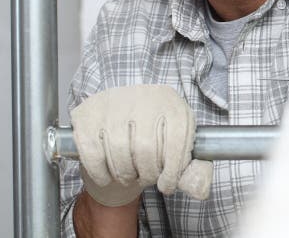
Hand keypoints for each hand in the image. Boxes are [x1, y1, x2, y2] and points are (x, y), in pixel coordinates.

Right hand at [70, 85, 212, 206]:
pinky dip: (102, 173)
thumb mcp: (179, 141)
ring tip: (130, 175)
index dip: (173, 171)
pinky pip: (93, 154)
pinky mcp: (88, 117)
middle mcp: (143, 99)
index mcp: (172, 104)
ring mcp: (113, 105)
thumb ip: (192, 168)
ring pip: (119, 152)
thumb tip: (200, 190)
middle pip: (146, 149)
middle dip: (147, 173)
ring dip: (125, 174)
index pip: (176, 142)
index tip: (167, 185)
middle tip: (146, 177)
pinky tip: (109, 175)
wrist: (122, 107)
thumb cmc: (155, 130)